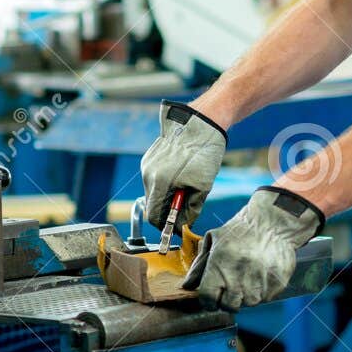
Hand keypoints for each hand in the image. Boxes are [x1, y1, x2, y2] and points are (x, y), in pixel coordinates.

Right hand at [140, 102, 225, 229]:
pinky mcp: (149, 156)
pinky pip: (153, 177)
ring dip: (166, 195)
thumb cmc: (204, 153)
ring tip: (186, 186)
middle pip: (152, 204)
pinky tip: (180, 173)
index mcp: (160, 183)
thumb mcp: (203, 185)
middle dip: (167, 210)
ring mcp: (147, 164)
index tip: (176, 227)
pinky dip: (165, 182)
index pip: (154, 216)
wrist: (200, 123)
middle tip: (184, 208)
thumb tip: (184, 222)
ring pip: (153, 190)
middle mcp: (148, 174)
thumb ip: (191, 208)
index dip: (165, 225)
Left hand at [183, 186, 323, 309]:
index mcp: (220, 265)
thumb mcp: (214, 240)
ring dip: (247, 295)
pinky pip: (266, 298)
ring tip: (249, 277)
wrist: (274, 221)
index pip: (208, 299)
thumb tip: (187, 285)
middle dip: (228, 299)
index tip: (213, 297)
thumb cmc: (242, 229)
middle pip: (229, 306)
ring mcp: (260, 282)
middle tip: (232, 286)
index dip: (209, 300)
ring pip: (249, 303)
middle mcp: (239, 277)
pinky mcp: (277, 284)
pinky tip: (262, 274)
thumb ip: (199, 265)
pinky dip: (263, 291)